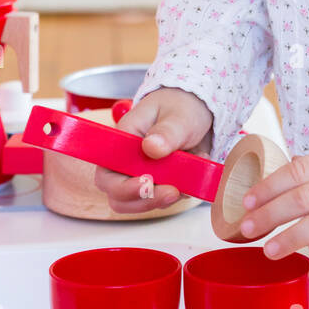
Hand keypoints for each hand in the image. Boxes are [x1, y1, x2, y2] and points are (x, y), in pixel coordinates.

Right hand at [93, 87, 213, 213]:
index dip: (122, 186)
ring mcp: (144, 174)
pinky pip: (166, 198)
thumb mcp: (179, 115)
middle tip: (172, 192)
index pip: (107, 173)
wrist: (200, 109)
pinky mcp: (163, 182)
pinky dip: (183, 192)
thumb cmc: (181, 106)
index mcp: (123, 141)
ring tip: (187, 184)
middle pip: (119, 195)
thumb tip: (151, 147)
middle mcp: (128, 161)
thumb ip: (166, 131)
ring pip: (141, 202)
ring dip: (163, 200)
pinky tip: (197, 173)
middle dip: (144, 200)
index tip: (147, 183)